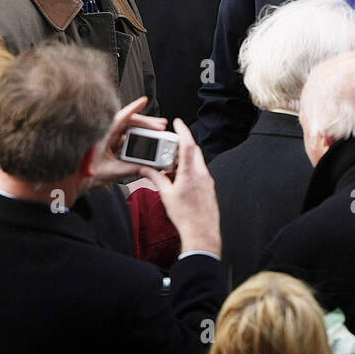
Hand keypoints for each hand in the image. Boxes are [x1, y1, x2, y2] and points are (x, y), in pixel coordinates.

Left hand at [91, 95, 170, 176]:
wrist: (76, 180)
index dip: (134, 107)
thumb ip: (131, 168)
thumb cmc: (86, 173)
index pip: (122, 117)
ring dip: (144, 130)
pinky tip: (147, 140)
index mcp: (104, 133)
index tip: (144, 100)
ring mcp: (109, 137)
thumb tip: (148, 166)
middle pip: (130, 122)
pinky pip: (126, 137)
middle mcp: (107, 132)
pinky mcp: (110, 144)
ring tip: (158, 131)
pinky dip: (137, 138)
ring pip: (129, 129)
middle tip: (161, 125)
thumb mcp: (112, 171)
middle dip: (147, 122)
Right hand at [137, 119, 221, 256]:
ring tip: (170, 168)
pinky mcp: (209, 187)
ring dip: (184, 160)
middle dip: (181, 145)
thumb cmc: (185, 216)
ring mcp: (207, 180)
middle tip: (168, 146)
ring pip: (196, 162)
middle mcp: (202, 174)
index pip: (188, 145)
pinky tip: (179, 179)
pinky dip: (189, 170)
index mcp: (190, 173)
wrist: (201, 231)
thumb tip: (145, 169)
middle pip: (193, 151)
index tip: (178, 122)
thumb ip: (156, 178)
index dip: (183, 131)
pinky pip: (199, 172)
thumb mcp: (166, 195)